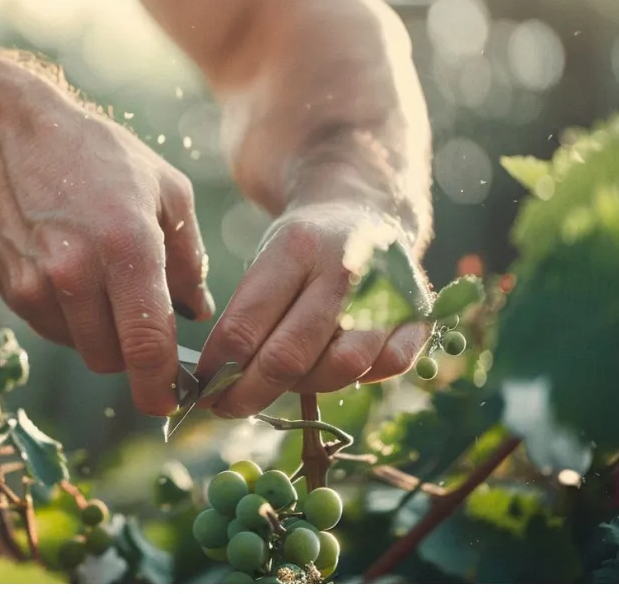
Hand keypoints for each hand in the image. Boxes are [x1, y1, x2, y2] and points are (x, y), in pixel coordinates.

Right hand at [0, 84, 214, 416]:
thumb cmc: (94, 154)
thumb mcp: (164, 187)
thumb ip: (188, 257)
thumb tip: (198, 311)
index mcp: (129, 245)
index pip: (147, 344)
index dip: (162, 385)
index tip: (171, 401)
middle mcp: (78, 273)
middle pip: (114, 359)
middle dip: (136, 356)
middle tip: (147, 333)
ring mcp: (38, 285)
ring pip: (82, 349)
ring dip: (102, 337)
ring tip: (106, 287)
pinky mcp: (10, 289)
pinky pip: (53, 331)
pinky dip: (72, 321)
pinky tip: (73, 277)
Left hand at [194, 201, 430, 418]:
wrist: (364, 211)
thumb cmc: (303, 249)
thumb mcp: (264, 258)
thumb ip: (246, 314)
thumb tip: (214, 381)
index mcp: (296, 247)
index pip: (245, 325)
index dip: (217, 368)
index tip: (200, 388)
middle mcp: (345, 269)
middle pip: (289, 357)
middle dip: (248, 394)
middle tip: (225, 406)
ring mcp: (389, 292)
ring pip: (340, 368)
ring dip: (301, 389)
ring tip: (277, 385)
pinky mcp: (419, 313)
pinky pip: (388, 366)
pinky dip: (358, 379)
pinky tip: (330, 371)